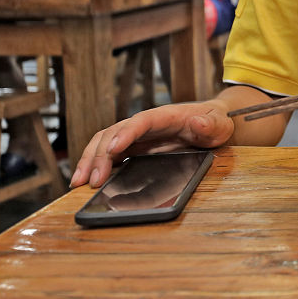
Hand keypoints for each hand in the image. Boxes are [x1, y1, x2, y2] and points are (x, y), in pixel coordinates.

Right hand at [70, 102, 233, 188]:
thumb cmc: (214, 123)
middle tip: (92, 179)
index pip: (140, 121)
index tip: (114, 149)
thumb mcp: (219, 124)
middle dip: (100, 155)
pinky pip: (109, 154)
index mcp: (165, 116)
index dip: (126, 133)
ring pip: (105, 143)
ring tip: (79, 182)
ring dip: (90, 161)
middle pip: (115, 133)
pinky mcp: (133, 147)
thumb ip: (210, 125)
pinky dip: (95, 165)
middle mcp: (145, 124)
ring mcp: (136, 136)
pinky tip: (86, 181)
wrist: (210, 124)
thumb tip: (199, 122)